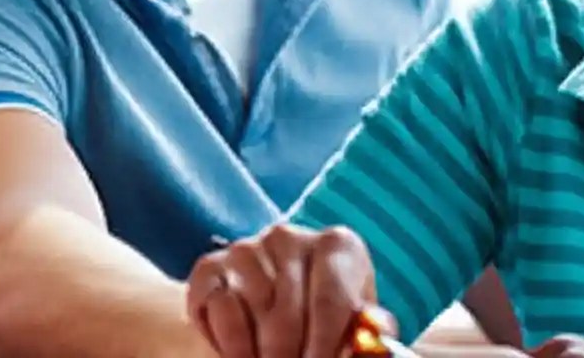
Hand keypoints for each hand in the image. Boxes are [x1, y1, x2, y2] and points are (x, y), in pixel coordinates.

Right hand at [186, 224, 388, 357]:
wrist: (265, 308)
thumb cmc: (322, 320)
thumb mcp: (350, 325)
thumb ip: (368, 332)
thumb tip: (374, 334)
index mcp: (337, 246)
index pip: (332, 301)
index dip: (326, 348)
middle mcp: (289, 237)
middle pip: (290, 313)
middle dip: (293, 356)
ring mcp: (246, 249)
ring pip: (255, 313)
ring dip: (263, 353)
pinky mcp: (209, 266)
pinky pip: (222, 314)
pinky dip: (235, 348)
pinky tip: (247, 355)